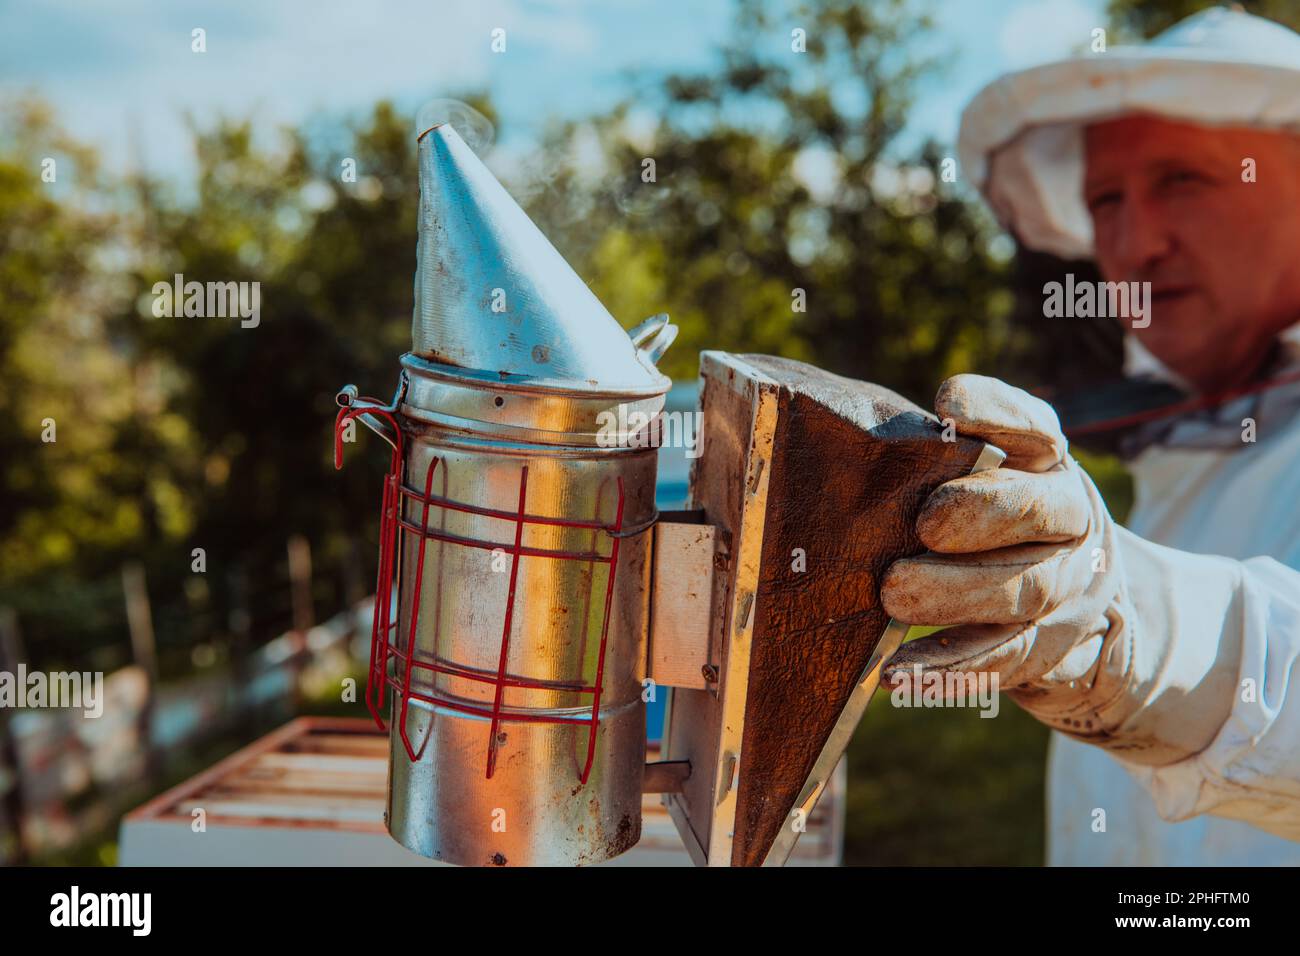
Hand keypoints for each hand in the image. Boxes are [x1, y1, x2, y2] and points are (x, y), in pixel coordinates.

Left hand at [880, 374, 1240, 764]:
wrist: (1100, 621)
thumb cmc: (1003, 531)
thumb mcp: (993, 482)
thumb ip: (941, 460)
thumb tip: (857, 439)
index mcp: (1049, 466)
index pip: (1035, 428)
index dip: (998, 411)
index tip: (949, 404)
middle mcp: (1069, 523)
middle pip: (1040, 511)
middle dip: (984, 511)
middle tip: (925, 523)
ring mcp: (1066, 592)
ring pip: (1022, 592)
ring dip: (955, 593)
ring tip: (893, 594)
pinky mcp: (1047, 654)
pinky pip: (1000, 662)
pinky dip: (947, 669)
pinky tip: (896, 672)